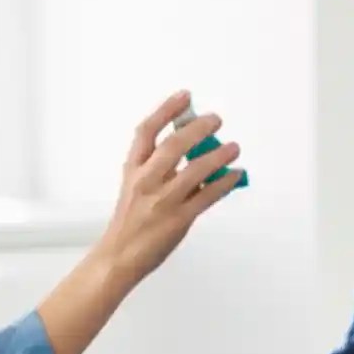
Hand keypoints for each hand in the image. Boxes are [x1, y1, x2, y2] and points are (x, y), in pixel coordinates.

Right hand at [97, 90, 242, 284]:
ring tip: (233, 147)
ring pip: (195, 170)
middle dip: (198, 128)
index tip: (184, 96)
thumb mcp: (134, 187)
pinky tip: (234, 175)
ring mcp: (163, 200)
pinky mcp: (178, 219)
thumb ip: (159, 168)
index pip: (147, 131)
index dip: (166, 110)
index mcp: (133, 170)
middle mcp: (146, 181)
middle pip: (174, 144)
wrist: (118, 257)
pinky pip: (207, 196)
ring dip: (218, 155)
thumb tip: (194, 149)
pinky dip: (224, 183)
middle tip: (216, 120)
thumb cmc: (128, 222)